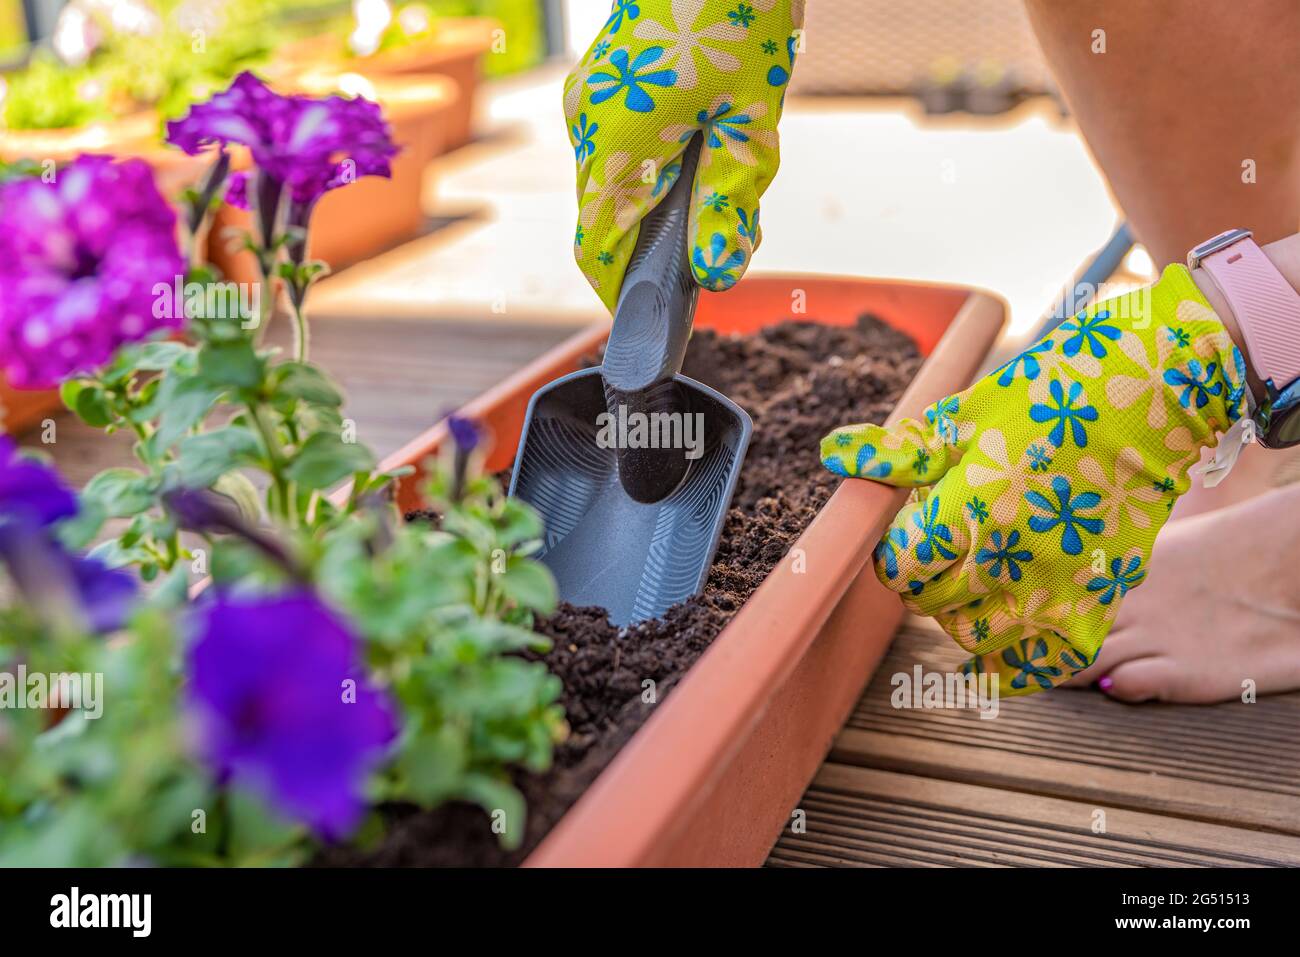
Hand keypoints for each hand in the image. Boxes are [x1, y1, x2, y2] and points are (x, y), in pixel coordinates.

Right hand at [564, 0, 802, 311]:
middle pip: (605, 219)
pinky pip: (615, 146)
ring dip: (657, 202)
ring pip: (611, 182)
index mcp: (617, 146)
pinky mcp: (600, 82)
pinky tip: (704, 141)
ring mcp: (588, 101)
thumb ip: (729, 204)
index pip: (595, 251)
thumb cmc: (737, 19)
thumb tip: (716, 275)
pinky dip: (652, 165)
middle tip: (720, 242)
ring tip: (727, 177)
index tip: (650, 316)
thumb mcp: (750, 124)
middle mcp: (588, 127)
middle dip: (654, 247)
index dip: (618, 293)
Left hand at [820, 265, 1248, 694]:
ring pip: (977, 636)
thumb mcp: (962, 417)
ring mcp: (1053, 586)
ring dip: (965, 615)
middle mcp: (1005, 559)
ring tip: (977, 578)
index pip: (901, 568)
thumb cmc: (1046, 397)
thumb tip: (834, 455)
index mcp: (965, 510)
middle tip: (947, 550)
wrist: (1146, 399)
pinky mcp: (1095, 600)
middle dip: (928, 579)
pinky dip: (1016, 665)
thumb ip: (897, 453)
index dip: (898, 553)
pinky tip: (1002, 649)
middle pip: (933, 603)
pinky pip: (1043, 664)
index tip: (912, 534)